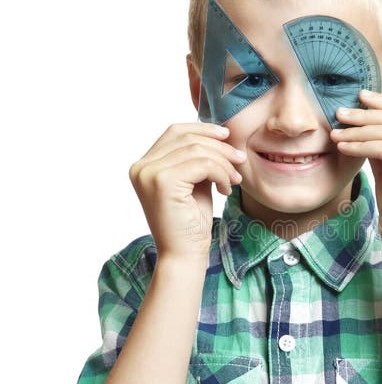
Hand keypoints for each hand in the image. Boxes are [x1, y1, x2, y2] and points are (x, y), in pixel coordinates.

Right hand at [129, 123, 246, 260]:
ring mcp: (148, 173)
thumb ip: (198, 158)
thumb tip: (218, 132)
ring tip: (234, 179)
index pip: (175, 132)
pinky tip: (225, 188)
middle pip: (187, 138)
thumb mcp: (194, 182)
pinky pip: (202, 164)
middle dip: (219, 146)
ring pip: (197, 150)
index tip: (227, 136)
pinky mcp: (162, 182)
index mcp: (143, 165)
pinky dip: (220, 173)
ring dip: (223, 162)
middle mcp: (140, 167)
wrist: (184, 255)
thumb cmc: (190, 223)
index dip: (203, 129)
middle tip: (239, 160)